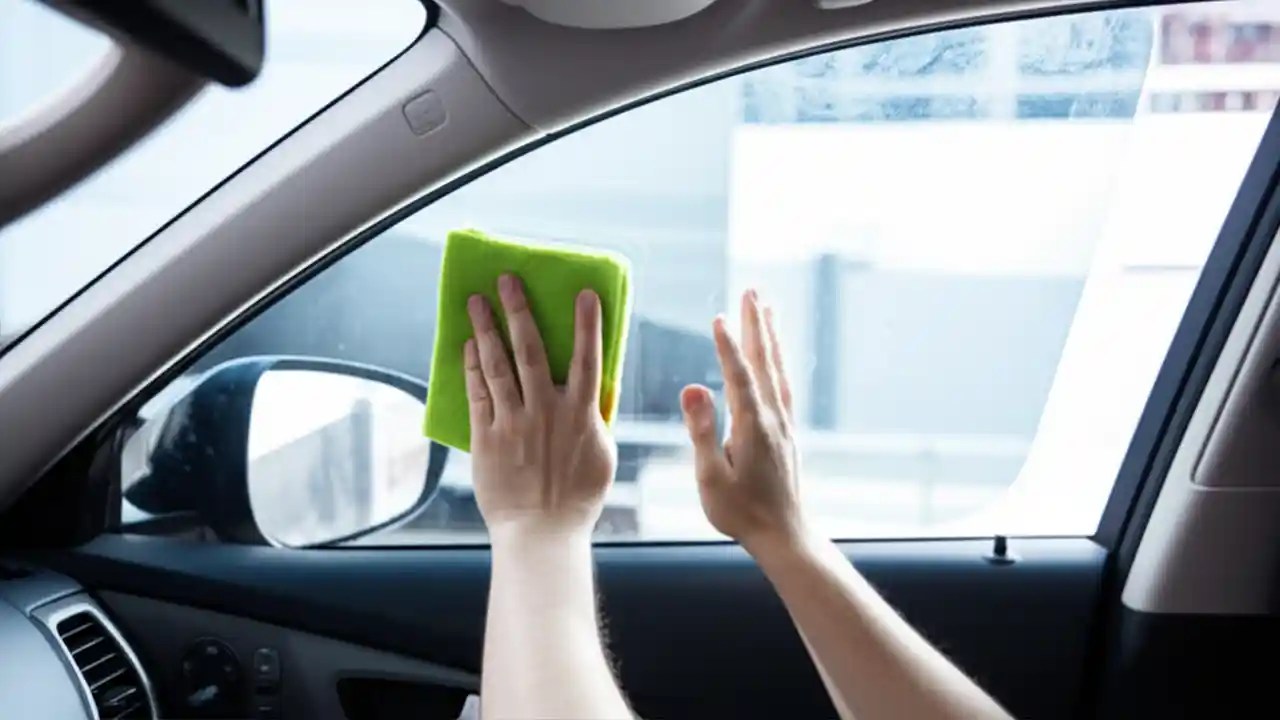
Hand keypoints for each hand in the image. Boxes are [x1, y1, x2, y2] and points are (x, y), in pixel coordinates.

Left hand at [464, 274, 616, 538]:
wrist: (541, 532)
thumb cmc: (578, 498)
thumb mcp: (602, 455)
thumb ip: (598, 419)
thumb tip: (600, 390)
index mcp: (580, 413)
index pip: (586, 358)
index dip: (586, 324)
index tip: (584, 292)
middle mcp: (546, 410)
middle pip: (530, 349)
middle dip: (519, 310)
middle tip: (507, 279)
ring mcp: (514, 421)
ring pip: (497, 365)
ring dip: (486, 329)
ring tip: (476, 301)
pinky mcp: (487, 437)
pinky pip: (478, 393)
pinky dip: (472, 366)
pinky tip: (468, 345)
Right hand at [680, 290, 805, 552]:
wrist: (784, 536)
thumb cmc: (741, 512)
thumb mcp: (711, 478)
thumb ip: (702, 432)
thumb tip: (692, 389)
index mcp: (753, 428)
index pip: (739, 376)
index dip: (728, 345)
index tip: (719, 316)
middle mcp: (774, 419)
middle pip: (765, 362)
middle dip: (757, 325)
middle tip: (752, 291)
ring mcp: (784, 424)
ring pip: (778, 370)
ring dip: (770, 336)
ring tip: (766, 308)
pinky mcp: (787, 432)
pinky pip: (784, 385)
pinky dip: (778, 361)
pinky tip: (773, 356)